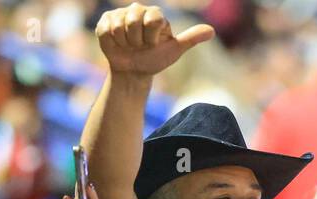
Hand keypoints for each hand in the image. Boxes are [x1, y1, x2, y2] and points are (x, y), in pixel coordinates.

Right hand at [96, 4, 214, 76]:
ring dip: (125, 43)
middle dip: (137, 41)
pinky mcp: (105, 20)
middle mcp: (138, 9)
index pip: (152, 20)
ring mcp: (120, 13)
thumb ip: (191, 39)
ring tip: (129, 46)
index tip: (153, 44)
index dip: (151, 37)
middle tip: (140, 46)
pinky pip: (106, 31)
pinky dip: (112, 43)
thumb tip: (212, 31)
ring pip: (118, 27)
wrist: (134, 71)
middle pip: (133, 21)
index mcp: (155, 14)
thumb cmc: (155, 59)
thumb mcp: (174, 51)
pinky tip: (118, 44)